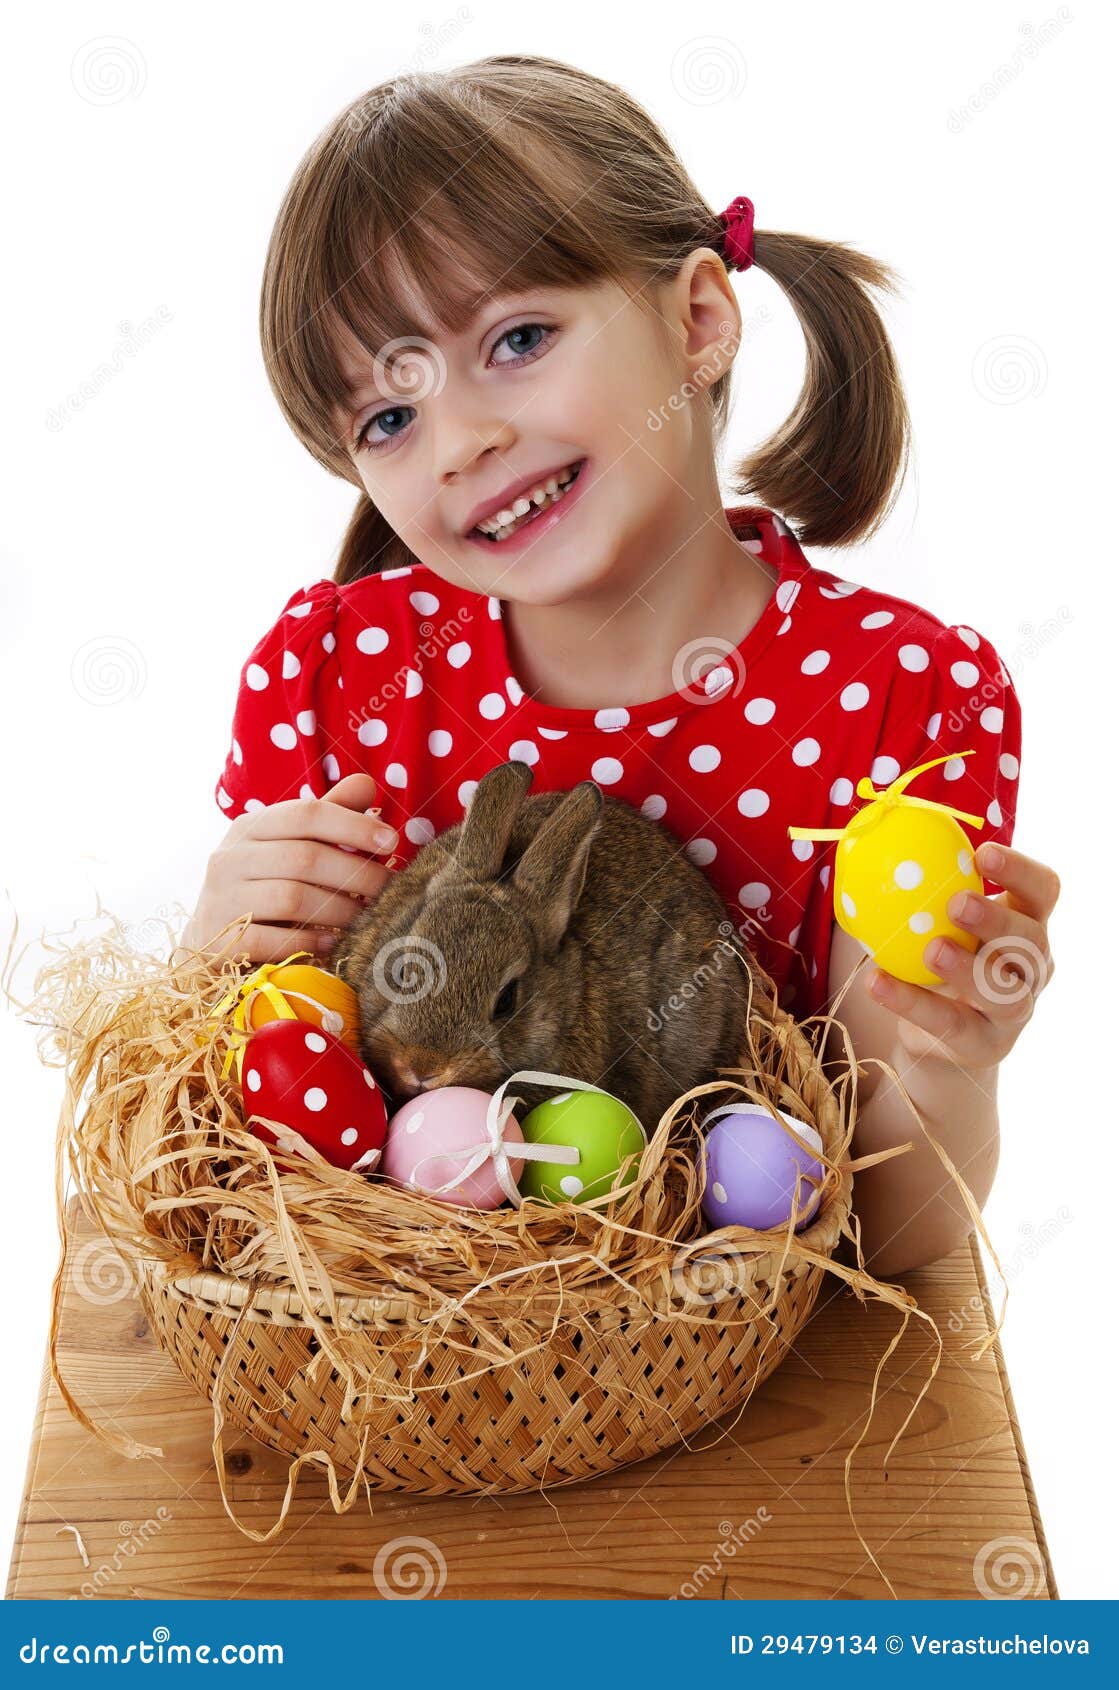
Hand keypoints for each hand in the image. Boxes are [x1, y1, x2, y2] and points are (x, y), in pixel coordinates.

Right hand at [180, 773, 397, 965]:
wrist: (211, 940)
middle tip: (389, 891)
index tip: (391, 842)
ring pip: (292, 898)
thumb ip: (327, 815)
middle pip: (304, 857)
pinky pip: (275, 939)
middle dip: (356, 874)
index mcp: (251, 827)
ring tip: (366, 920)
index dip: (353, 825)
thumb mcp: (291, 846)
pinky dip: (310, 942)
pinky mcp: (220, 940)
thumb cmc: (264, 885)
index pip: (305, 813)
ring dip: (339, 911)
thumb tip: (366, 783)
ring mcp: (222, 899)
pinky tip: (333, 944)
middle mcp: (230, 857)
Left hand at [864, 841, 1058, 1071]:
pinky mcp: (986, 1045)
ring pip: (1005, 991)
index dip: (1020, 871)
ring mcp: (1016, 1011)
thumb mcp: (940, 922)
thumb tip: (871, 841)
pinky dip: (912, 1002)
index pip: (1043, 891)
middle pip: (1031, 941)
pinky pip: (952, 1024)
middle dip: (996, 920)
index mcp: (1027, 924)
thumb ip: (924, 888)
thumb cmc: (940, 959)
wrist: (940, 1038)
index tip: (981, 854)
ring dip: (968, 968)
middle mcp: (1033, 967)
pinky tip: (877, 983)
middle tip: (955, 903)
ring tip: (931, 950)